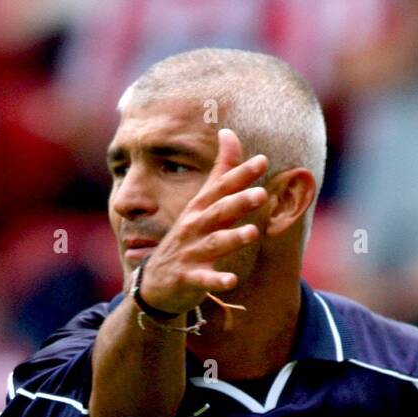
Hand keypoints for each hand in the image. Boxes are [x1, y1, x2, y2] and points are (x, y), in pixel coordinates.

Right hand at [139, 129, 268, 314]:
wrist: (155, 283)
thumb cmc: (186, 240)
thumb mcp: (200, 205)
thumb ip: (219, 173)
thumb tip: (228, 132)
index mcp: (199, 209)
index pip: (221, 187)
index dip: (240, 174)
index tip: (262, 160)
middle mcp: (194, 228)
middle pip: (218, 212)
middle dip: (238, 202)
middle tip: (261, 194)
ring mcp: (190, 254)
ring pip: (213, 244)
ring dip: (232, 238)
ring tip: (252, 233)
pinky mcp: (187, 279)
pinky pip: (203, 280)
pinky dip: (216, 281)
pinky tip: (231, 281)